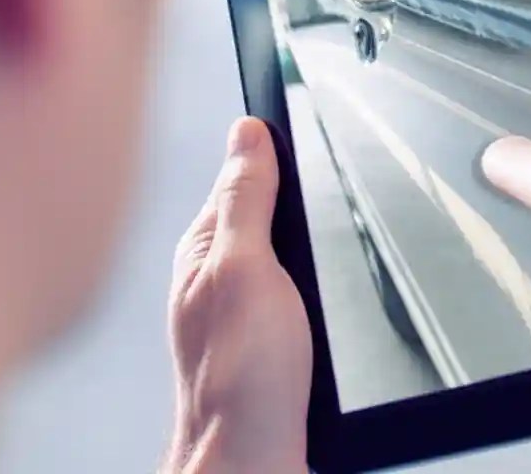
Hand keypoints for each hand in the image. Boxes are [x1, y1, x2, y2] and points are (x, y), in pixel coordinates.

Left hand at [164, 118, 310, 473]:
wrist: (254, 459)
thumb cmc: (240, 380)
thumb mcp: (245, 268)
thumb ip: (246, 200)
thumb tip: (247, 132)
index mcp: (206, 247)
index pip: (240, 171)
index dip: (271, 139)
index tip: (295, 94)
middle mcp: (220, 273)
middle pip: (263, 206)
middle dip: (289, 178)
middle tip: (311, 135)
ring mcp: (244, 307)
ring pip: (281, 245)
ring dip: (302, 224)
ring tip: (317, 183)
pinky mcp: (269, 338)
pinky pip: (292, 282)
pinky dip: (311, 267)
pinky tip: (325, 268)